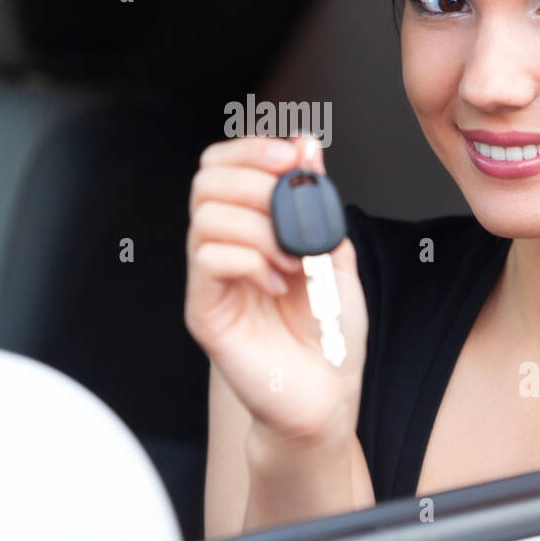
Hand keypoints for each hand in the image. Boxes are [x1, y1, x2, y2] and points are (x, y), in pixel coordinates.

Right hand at [185, 135, 367, 445]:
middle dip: (256, 183)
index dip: (250, 149)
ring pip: (207, 217)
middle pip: (205, 181)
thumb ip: (316, 200)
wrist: (327, 396)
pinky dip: (251, 260)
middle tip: (292, 213)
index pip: (220, 165)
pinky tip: (278, 284)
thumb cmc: (329, 333)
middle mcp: (220, 247)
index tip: (290, 158)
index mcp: (247, 227)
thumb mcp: (334, 252)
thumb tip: (306, 144)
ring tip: (292, 260)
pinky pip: (209, 259)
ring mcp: (208, 280)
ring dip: (261, 228)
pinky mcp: (205, 311)